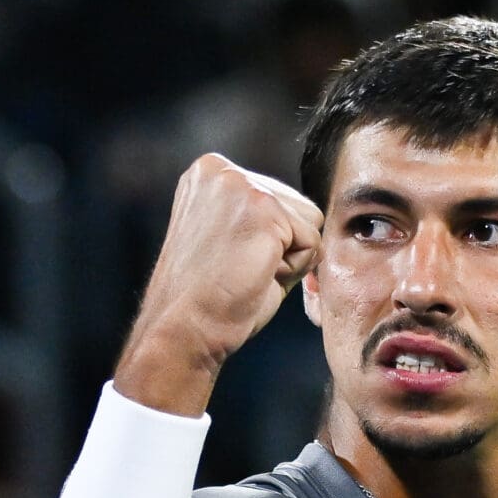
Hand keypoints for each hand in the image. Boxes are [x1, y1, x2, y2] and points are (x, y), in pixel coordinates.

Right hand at [115, 154, 323, 415]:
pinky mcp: (263, 209)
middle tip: (239, 271)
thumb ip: (262, 217)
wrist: (184, 328)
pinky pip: (312, 244)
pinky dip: (292, 271)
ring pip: (310, 224)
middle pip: (299, 207)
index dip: (268, 242)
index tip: (228, 261)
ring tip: (246, 272)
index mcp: (209, 172)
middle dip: (282, 248)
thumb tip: (313, 217)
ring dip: (288, 259)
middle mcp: (222, 169)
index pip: (278, 200)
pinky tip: (255, 276)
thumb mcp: (231, 238)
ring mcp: (242, 185)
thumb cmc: (208, 298)